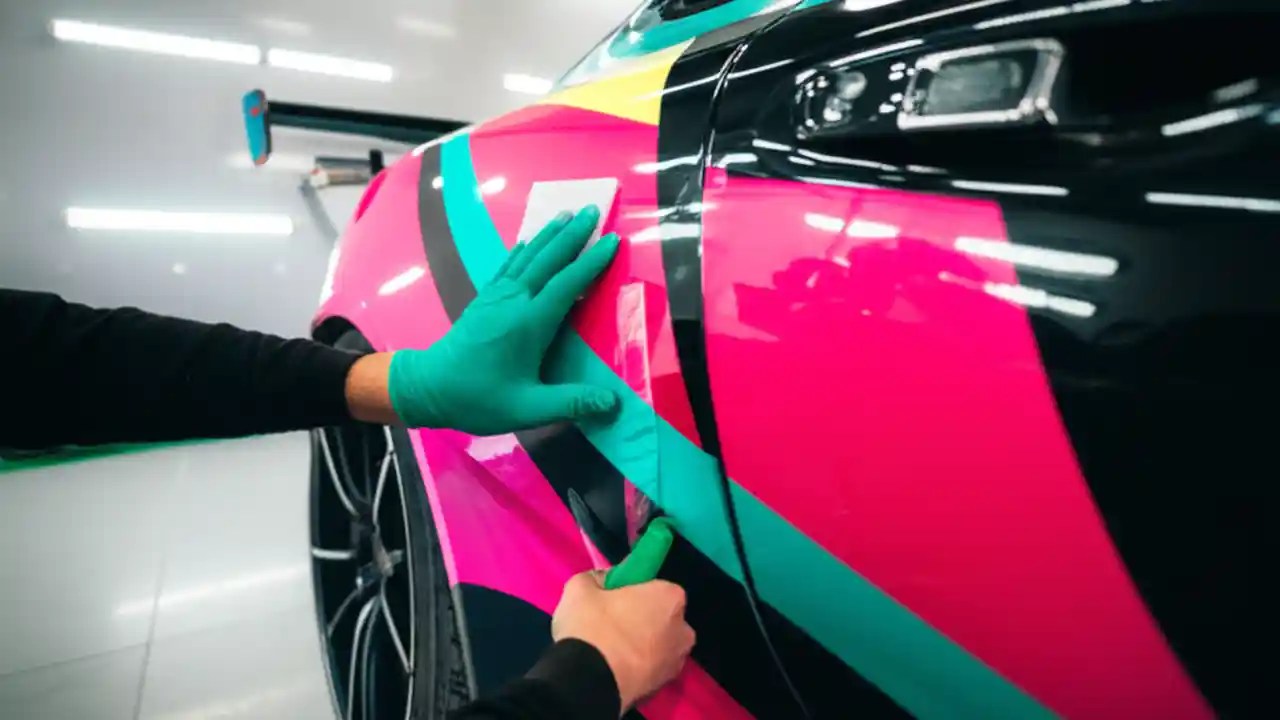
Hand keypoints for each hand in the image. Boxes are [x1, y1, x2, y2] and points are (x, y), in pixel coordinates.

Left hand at [375, 206, 619, 433]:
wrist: (429, 388)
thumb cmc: (479, 399)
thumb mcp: (526, 409)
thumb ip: (569, 403)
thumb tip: (612, 403)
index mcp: (528, 324)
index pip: (566, 284)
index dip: (591, 262)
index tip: (612, 240)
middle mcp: (513, 301)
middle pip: (548, 259)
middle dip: (573, 234)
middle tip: (593, 208)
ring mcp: (496, 297)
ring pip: (528, 256)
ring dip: (550, 234)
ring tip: (569, 214)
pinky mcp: (484, 299)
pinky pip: (509, 265)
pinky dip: (524, 249)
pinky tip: (530, 239)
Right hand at [552, 570, 694, 711]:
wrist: (587, 684)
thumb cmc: (591, 627)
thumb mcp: (580, 588)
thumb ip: (597, 577)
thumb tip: (604, 581)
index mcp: (670, 598)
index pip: (657, 586)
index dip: (634, 590)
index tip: (612, 597)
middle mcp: (683, 630)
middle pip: (661, 617)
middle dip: (642, 619)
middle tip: (610, 622)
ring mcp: (676, 663)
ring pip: (657, 645)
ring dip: (640, 645)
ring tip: (608, 649)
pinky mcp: (662, 689)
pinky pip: (650, 669)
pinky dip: (636, 667)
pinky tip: (612, 667)